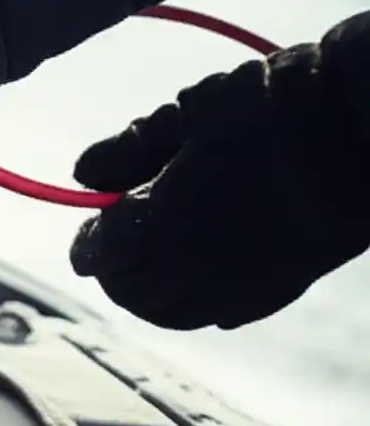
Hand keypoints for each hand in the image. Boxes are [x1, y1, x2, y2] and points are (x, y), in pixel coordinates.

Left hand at [69, 42, 369, 329]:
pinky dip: (194, 298)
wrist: (363, 132)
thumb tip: (83, 174)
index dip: (88, 238)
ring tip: (155, 255)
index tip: (92, 218)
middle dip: (116, 267)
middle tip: (119, 235)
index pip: (98, 254)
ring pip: (169, 311)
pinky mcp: (277, 292)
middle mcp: (191, 273)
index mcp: (157, 228)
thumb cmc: (270, 112)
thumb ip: (128, 151)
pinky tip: (200, 268)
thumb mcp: (185, 116)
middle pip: (129, 292)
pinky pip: (215, 313)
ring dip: (151, 289)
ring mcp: (236, 289)